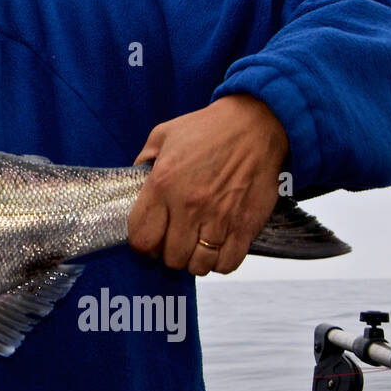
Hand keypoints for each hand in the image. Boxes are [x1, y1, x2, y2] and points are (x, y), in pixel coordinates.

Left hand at [128, 94, 288, 275]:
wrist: (256, 124)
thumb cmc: (209, 129)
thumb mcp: (163, 134)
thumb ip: (143, 160)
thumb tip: (134, 181)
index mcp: (163, 185)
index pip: (141, 238)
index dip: (142, 245)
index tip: (149, 239)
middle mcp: (189, 206)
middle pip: (170, 257)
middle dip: (168, 253)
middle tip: (175, 240)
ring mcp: (219, 218)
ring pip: (198, 266)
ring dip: (194, 260)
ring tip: (196, 245)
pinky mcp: (246, 226)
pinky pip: (227, 264)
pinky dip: (220, 262)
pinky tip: (217, 247)